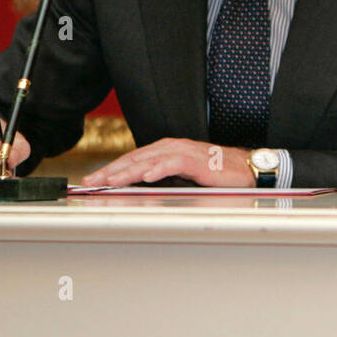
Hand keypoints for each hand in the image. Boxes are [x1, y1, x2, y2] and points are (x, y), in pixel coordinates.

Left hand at [81, 139, 253, 187]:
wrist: (244, 170)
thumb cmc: (216, 174)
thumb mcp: (182, 177)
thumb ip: (162, 178)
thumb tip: (137, 189)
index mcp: (166, 151)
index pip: (133, 160)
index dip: (111, 170)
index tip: (92, 181)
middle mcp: (172, 148)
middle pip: (136, 158)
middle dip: (112, 171)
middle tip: (92, 182)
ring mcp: (184, 153)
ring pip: (150, 160)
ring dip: (129, 171)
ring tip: (111, 181)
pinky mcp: (198, 161)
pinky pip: (175, 163)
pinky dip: (159, 169)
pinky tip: (147, 176)